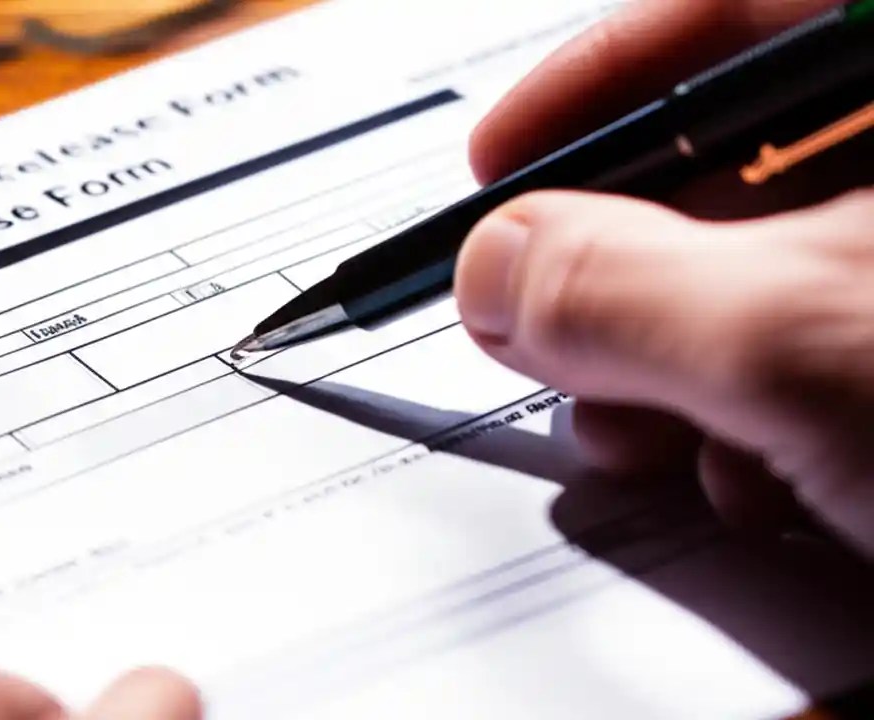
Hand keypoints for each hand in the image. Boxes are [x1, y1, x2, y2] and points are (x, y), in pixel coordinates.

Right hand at [457, 0, 873, 555]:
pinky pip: (810, 359)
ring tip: (647, 439)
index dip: (592, 78)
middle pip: (728, 169)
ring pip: (757, 281)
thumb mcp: (803, 341)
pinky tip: (753, 482)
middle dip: (614, 274)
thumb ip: (620, 289)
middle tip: (542, 331)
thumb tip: (495, 268)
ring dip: (666, 372)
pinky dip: (751, 421)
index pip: (730, 13)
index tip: (496, 158)